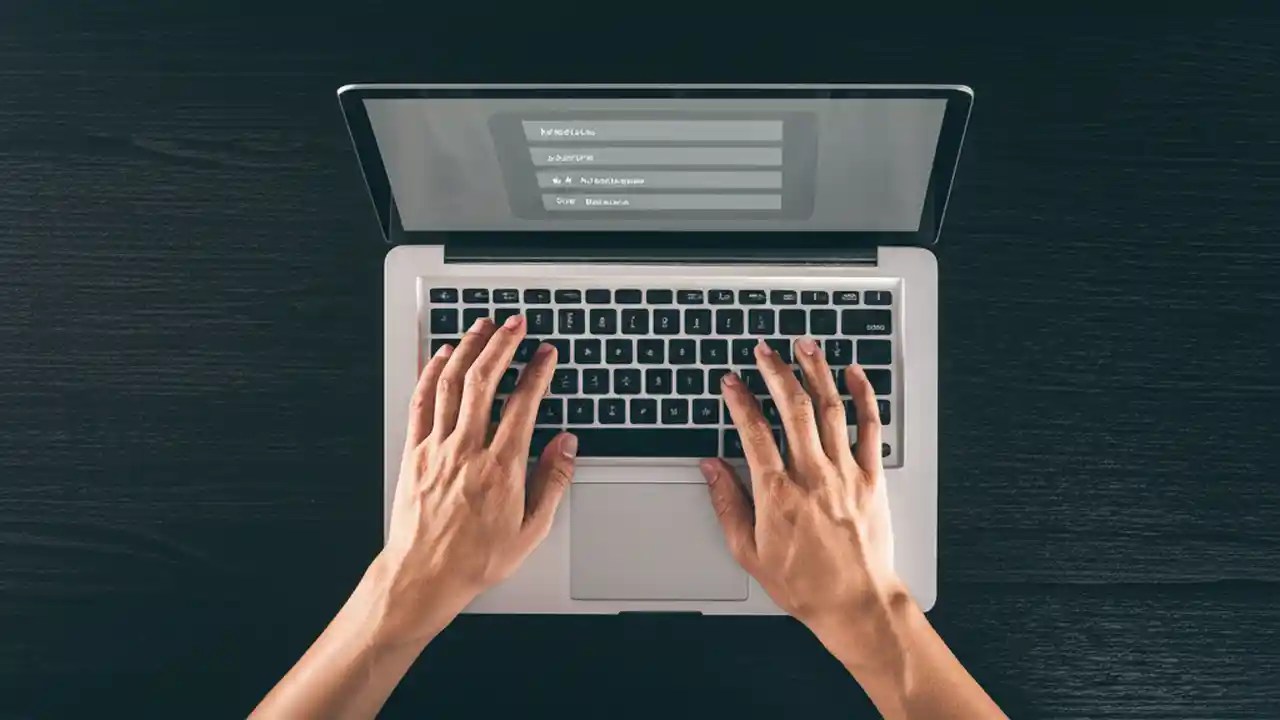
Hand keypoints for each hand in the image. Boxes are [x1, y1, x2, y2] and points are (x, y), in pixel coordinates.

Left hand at [379, 315, 576, 641]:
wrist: (424, 576)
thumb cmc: (475, 559)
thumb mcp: (531, 530)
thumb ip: (553, 482)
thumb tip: (567, 446)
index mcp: (501, 468)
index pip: (523, 404)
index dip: (537, 372)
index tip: (546, 354)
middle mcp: (467, 451)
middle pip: (485, 381)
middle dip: (503, 344)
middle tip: (516, 324)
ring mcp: (437, 449)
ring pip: (452, 384)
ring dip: (468, 349)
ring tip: (482, 327)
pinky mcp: (414, 453)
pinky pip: (422, 403)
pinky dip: (431, 374)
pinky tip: (441, 357)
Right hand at [700, 338, 898, 648]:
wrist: (856, 603)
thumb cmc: (804, 584)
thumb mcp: (748, 551)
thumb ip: (727, 503)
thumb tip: (710, 468)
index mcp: (777, 493)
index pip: (753, 431)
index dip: (739, 400)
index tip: (731, 381)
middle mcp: (812, 475)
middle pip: (792, 408)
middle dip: (775, 372)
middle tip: (764, 350)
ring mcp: (846, 473)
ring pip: (830, 408)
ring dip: (816, 372)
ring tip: (804, 346)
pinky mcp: (873, 478)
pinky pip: (871, 427)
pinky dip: (863, 396)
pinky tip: (854, 374)